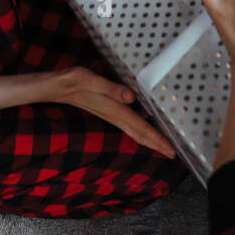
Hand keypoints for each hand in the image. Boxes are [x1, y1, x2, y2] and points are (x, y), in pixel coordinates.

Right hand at [51, 66, 176, 158]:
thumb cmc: (77, 81)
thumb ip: (113, 89)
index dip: (158, 140)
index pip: (142, 128)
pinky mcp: (109, 111)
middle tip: (174, 154)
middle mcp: (116, 116)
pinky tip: (146, 126)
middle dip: (157, 145)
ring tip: (164, 144)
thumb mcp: (95, 81)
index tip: (171, 150)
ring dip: (150, 139)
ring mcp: (112, 115)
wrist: (60, 86)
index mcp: (116, 110)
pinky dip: (141, 130)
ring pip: (136, 131)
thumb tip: (131, 97)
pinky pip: (130, 125)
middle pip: (140, 135)